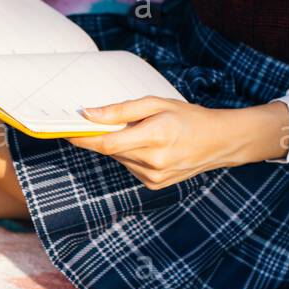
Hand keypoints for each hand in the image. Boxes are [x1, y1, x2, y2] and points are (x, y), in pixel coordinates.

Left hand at [67, 98, 288, 189]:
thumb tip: (89, 113)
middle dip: (99, 137)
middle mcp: (154, 161)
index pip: (107, 143)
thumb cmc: (189, 117)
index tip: (66, 130)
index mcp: (156, 136)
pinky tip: (147, 146)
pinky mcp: (154, 184)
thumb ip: (121, 110)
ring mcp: (154, 176)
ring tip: (138, 133)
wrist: (221, 142)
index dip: (83, 138)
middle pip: (110, 150)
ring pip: (119, 159)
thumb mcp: (157, 104)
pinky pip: (130, 167)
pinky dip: (130, 155)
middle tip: (94, 123)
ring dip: (118, 146)